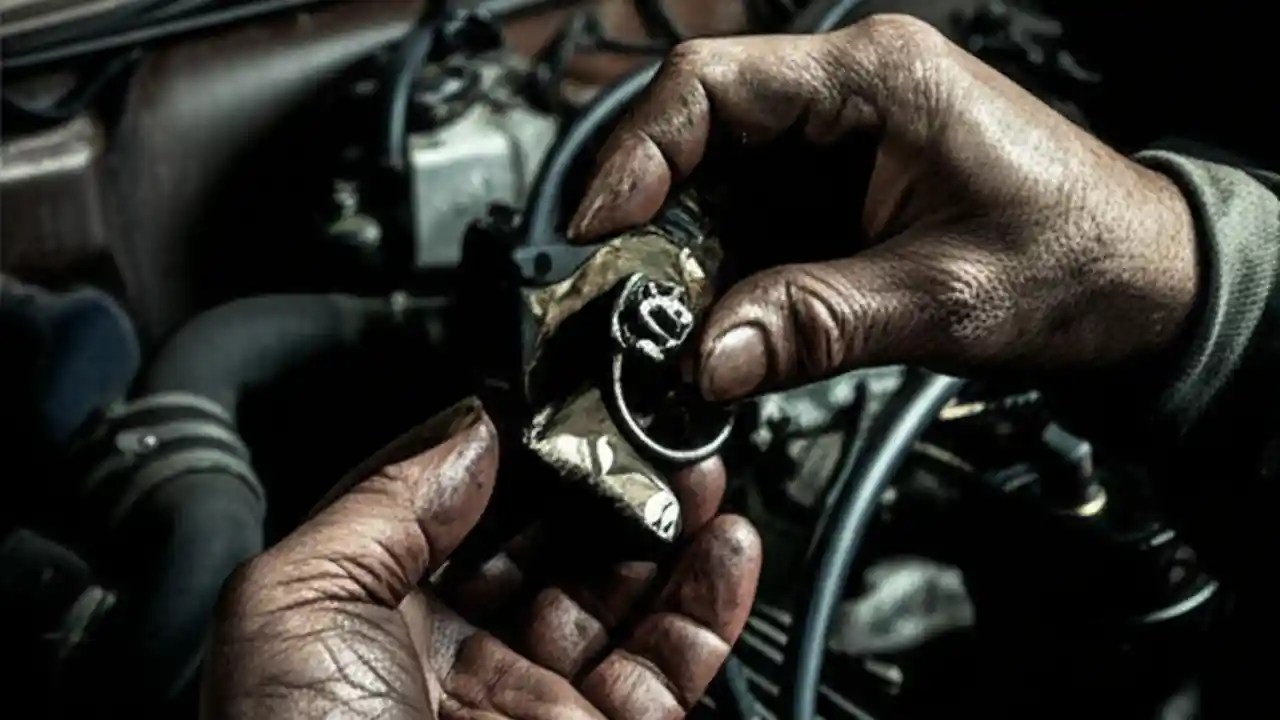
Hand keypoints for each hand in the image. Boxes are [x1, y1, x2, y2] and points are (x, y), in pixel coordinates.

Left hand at [203, 399, 759, 718]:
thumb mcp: (294, 601)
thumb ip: (385, 499)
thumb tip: (469, 429)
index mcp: (375, 621)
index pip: (464, 514)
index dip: (517, 457)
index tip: (563, 404)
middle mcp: (463, 662)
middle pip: (556, 548)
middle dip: (605, 483)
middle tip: (645, 427)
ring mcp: (539, 706)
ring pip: (626, 598)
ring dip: (670, 526)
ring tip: (696, 466)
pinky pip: (674, 665)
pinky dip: (712, 601)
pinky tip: (724, 542)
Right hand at [569, 15, 1199, 400]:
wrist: (1143, 282)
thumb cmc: (1076, 260)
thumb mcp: (939, 300)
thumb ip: (813, 325)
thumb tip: (702, 360)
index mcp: (878, 78)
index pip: (711, 84)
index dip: (637, 154)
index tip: (599, 231)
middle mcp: (850, 91)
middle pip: (700, 128)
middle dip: (651, 212)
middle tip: (620, 295)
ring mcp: (842, 137)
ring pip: (717, 176)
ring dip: (684, 248)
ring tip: (663, 320)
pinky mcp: (841, 184)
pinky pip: (754, 211)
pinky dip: (725, 265)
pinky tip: (716, 315)